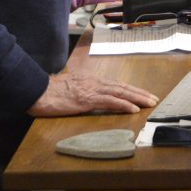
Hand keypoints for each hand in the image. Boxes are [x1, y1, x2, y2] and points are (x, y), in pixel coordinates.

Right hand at [27, 71, 157, 116]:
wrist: (36, 91)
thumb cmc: (49, 92)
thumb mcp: (70, 90)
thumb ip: (81, 92)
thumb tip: (88, 97)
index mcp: (91, 81)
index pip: (116, 85)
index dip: (131, 89)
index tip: (143, 94)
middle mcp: (94, 83)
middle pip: (122, 87)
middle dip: (140, 93)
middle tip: (154, 99)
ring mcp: (91, 90)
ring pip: (120, 92)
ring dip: (137, 98)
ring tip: (150, 103)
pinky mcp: (87, 99)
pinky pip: (110, 101)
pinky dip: (124, 104)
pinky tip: (133, 108)